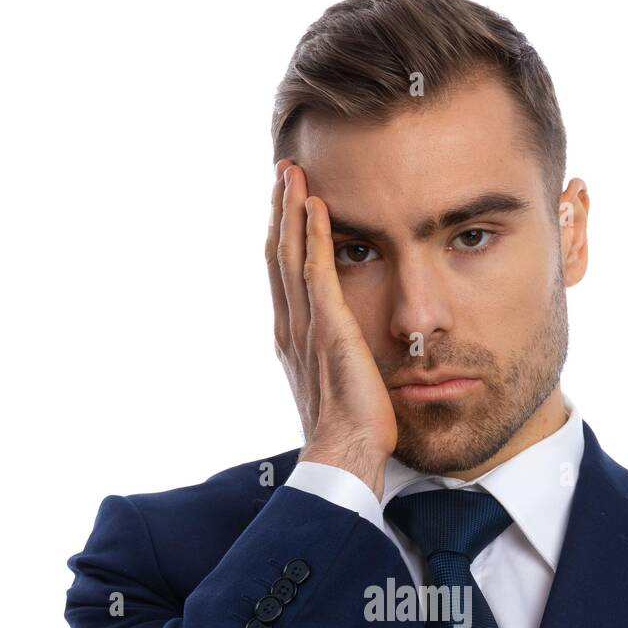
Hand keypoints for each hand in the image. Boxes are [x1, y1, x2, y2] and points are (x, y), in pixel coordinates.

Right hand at [266, 158, 396, 499]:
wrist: (344, 456)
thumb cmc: (350, 434)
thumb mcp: (340, 389)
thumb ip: (337, 363)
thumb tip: (349, 355)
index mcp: (293, 341)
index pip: (283, 277)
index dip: (282, 237)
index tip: (286, 205)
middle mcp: (291, 329)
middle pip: (278, 256)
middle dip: (279, 211)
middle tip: (283, 171)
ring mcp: (306, 328)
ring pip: (290, 255)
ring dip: (291, 210)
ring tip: (292, 172)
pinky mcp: (329, 329)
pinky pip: (317, 271)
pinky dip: (314, 235)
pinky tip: (316, 204)